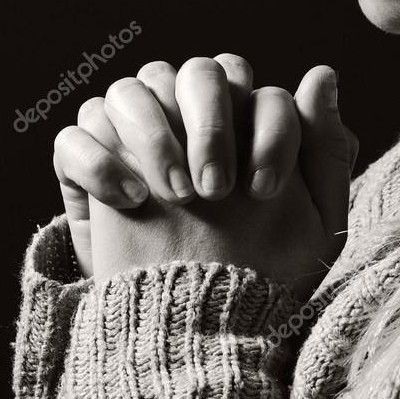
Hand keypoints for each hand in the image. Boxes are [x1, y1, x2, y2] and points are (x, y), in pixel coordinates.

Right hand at [53, 53, 357, 300]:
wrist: (200, 328)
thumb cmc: (264, 269)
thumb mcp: (314, 220)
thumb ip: (325, 146)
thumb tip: (324, 73)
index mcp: (236, 114)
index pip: (245, 79)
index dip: (261, 129)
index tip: (264, 192)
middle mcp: (182, 113)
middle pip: (193, 71)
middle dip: (209, 123)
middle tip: (216, 189)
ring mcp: (131, 136)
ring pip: (129, 90)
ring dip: (154, 134)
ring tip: (176, 195)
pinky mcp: (85, 168)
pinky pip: (74, 139)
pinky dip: (99, 162)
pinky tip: (130, 200)